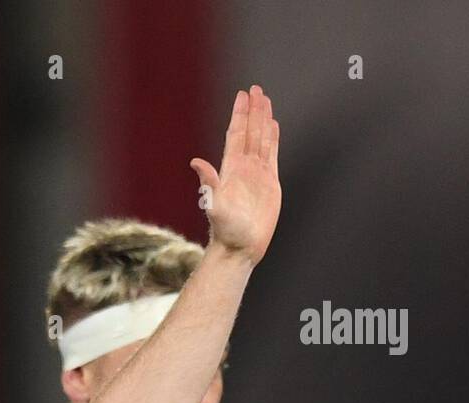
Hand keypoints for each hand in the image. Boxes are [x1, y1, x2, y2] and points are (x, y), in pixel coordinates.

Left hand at [190, 84, 280, 265]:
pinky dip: (273, 139)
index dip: (240, 115)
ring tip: (266, 101)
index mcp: (231, 170)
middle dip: (253, 110)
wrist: (240, 248)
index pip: (236, 135)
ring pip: (262, 140)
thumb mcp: (214, 206)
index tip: (243, 96)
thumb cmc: (226, 231)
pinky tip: (273, 126)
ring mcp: (257, 174)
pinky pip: (272, 155)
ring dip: (264, 120)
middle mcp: (244, 169)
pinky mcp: (270, 183)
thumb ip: (208, 183)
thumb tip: (195, 162)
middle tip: (255, 89)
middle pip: (250, 132)